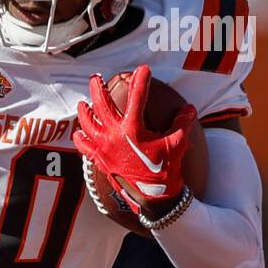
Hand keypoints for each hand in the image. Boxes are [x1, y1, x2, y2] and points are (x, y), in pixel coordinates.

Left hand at [72, 64, 195, 212]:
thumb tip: (188, 108)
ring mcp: (103, 147)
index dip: (141, 81)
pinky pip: (84, 146)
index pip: (137, 97)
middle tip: (96, 78)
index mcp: (133, 128)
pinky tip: (79, 132)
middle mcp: (113, 135)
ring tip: (83, 102)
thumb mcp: (178, 143)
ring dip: (85, 111)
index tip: (143, 69)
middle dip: (97, 88)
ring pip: (88, 123)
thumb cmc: (166, 170)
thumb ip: (182, 122)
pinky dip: (81, 138)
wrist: (153, 198)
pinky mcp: (99, 159)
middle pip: (101, 105)